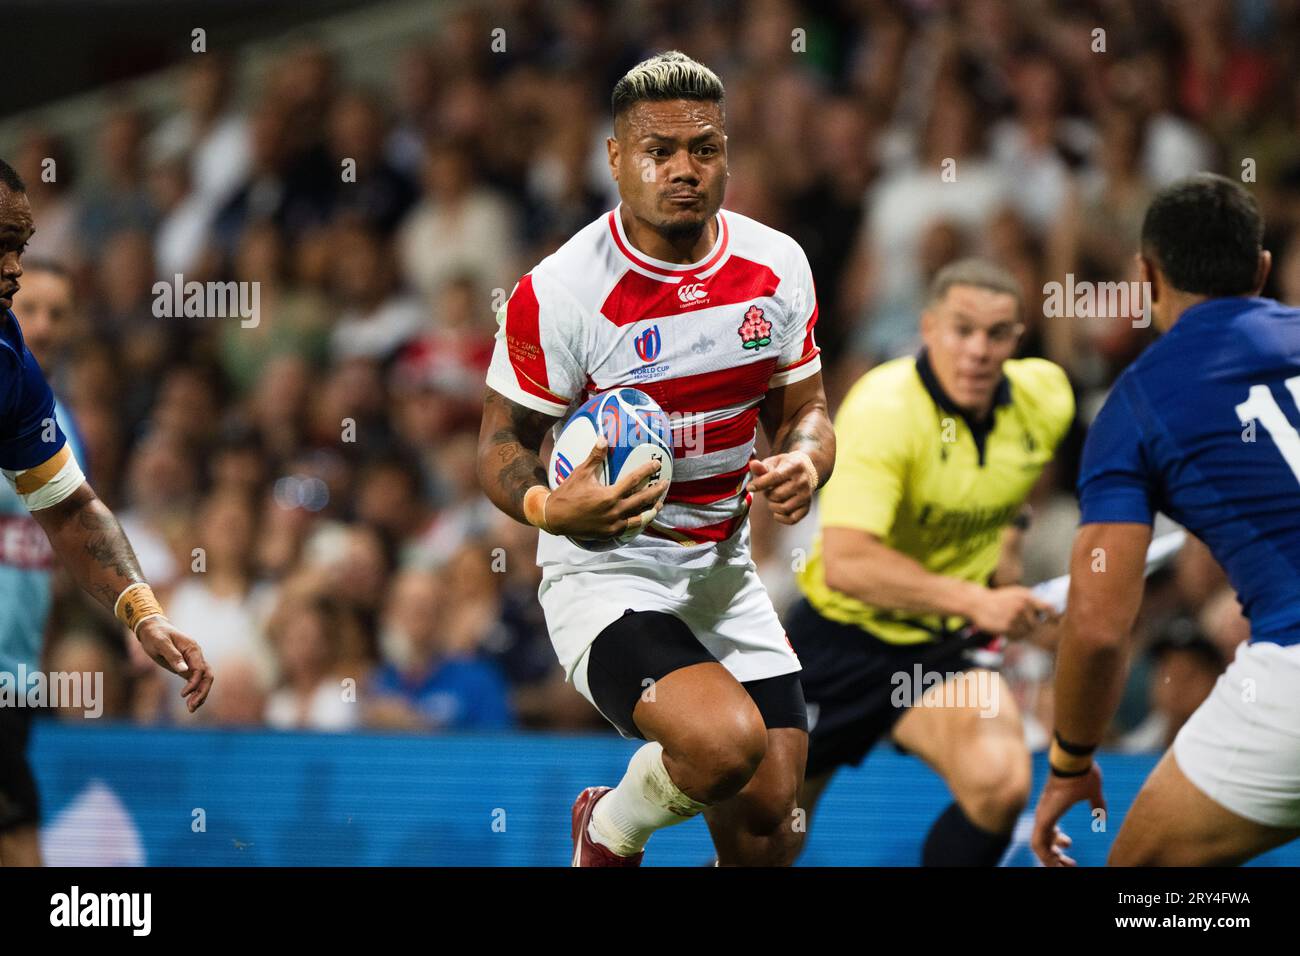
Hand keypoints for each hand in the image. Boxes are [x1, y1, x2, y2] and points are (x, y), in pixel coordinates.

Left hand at [136, 617, 214, 712]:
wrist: (151, 629)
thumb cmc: (155, 635)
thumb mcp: (161, 644)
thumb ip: (173, 656)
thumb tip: (184, 671)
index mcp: (193, 649)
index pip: (200, 669)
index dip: (194, 683)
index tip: (183, 695)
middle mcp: (196, 656)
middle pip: (207, 676)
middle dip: (202, 692)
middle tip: (191, 707)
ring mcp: (193, 662)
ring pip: (204, 680)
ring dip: (200, 694)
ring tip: (191, 709)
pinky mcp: (187, 667)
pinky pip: (196, 681)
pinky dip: (195, 692)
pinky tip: (190, 702)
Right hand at [545, 437, 667, 537]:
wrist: (555, 517)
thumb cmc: (568, 493)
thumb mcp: (581, 473)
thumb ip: (595, 457)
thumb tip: (603, 437)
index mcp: (609, 496)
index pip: (634, 480)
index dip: (647, 471)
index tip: (656, 465)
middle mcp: (615, 511)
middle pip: (642, 500)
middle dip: (656, 491)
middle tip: (665, 484)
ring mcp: (613, 524)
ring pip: (640, 518)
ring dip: (651, 510)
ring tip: (659, 504)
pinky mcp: (610, 532)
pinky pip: (629, 527)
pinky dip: (638, 521)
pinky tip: (642, 517)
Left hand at [748, 452, 816, 524]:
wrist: (807, 470)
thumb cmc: (785, 466)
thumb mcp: (774, 462)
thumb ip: (762, 467)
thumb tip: (752, 465)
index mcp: (794, 466)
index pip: (775, 477)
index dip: (760, 483)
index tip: (750, 487)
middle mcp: (803, 481)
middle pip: (777, 495)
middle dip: (767, 494)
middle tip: (768, 489)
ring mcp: (806, 496)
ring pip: (783, 508)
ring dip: (772, 505)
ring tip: (773, 498)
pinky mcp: (807, 507)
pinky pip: (791, 519)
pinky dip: (781, 518)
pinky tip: (777, 511)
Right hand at [968, 585, 1058, 639]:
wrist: (978, 603)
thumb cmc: (999, 598)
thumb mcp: (1016, 593)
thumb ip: (1033, 601)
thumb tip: (1052, 612)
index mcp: (1027, 597)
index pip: (1048, 609)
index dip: (1054, 617)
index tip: (1056, 622)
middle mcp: (1022, 606)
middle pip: (1036, 624)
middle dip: (1029, 625)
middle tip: (1018, 622)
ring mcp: (1015, 618)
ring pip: (1026, 632)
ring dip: (1020, 631)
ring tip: (1010, 625)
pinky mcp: (1007, 627)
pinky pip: (1017, 637)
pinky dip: (1013, 636)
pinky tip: (1005, 629)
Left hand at [1031, 763, 1105, 866]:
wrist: (1074, 762)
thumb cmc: (1081, 773)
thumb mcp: (1093, 793)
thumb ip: (1097, 805)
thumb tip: (1101, 816)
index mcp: (1052, 810)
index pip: (1049, 833)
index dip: (1057, 844)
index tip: (1069, 850)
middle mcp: (1044, 814)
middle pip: (1042, 842)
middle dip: (1055, 856)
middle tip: (1070, 864)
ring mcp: (1042, 816)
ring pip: (1038, 846)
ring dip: (1050, 860)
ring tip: (1066, 867)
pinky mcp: (1044, 818)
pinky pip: (1038, 844)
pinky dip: (1046, 857)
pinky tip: (1057, 864)